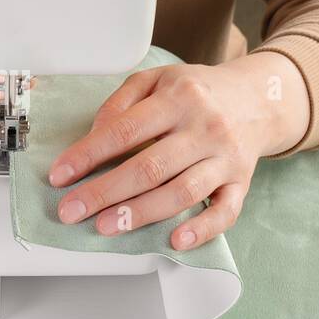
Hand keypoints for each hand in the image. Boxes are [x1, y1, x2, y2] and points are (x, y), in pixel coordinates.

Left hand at [49, 52, 309, 249]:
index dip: (88, 155)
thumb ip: (121, 102)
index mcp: (178, 98)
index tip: (60, 175)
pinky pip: (225, 211)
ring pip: (182, 192)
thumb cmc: (197, 92)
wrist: (258, 97)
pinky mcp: (242, 182)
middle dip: (104, 192)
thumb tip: (94, 136)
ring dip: (141, 213)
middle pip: (149, 166)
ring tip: (105, 226)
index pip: (124, 130)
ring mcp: (225, 158)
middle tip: (72, 211)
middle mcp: (204, 127)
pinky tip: (175, 240)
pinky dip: (201, 229)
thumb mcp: (157, 78)